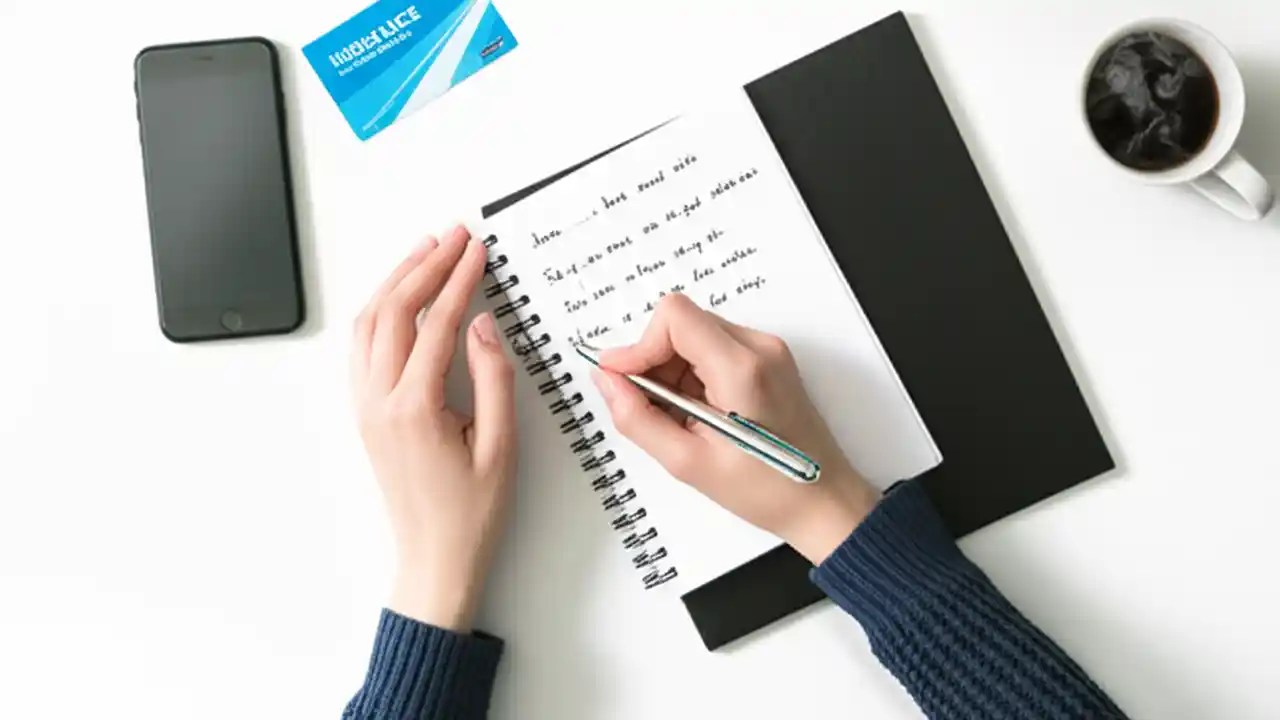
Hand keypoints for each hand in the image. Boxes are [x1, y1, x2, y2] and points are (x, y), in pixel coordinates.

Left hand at [351, 225, 515, 630]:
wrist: (434, 559)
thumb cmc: (470, 514)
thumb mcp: (501, 448)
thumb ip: (493, 380)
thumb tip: (481, 325)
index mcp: (414, 409)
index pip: (437, 324)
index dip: (459, 280)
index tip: (476, 249)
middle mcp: (379, 402)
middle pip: (392, 312)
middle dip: (424, 266)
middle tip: (453, 236)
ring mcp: (365, 407)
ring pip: (368, 324)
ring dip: (396, 282)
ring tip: (427, 252)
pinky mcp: (366, 413)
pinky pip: (362, 347)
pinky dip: (380, 311)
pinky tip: (400, 298)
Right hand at [593, 294, 878, 563]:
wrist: (822, 502)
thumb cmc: (768, 490)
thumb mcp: (688, 463)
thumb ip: (637, 418)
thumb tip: (607, 381)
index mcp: (742, 369)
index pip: (674, 316)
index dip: (638, 344)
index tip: (622, 378)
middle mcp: (759, 348)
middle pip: (681, 323)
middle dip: (654, 361)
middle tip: (651, 408)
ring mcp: (767, 351)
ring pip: (694, 335)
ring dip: (672, 371)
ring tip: (681, 420)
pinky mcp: (767, 360)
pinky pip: (712, 349)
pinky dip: (692, 375)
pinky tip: (698, 414)